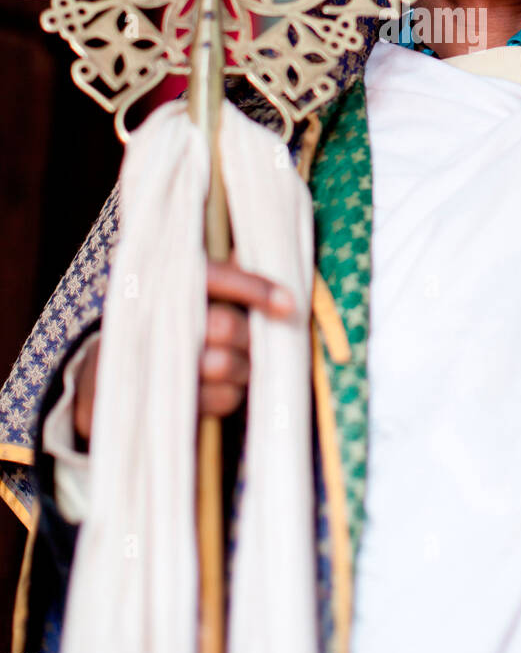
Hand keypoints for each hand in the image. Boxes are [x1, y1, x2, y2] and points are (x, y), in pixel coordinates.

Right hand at [72, 256, 296, 441]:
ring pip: (226, 364)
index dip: (253, 287)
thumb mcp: (174, 293)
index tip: (289, 302)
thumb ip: (213, 273)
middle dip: (249, 337)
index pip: (213, 277)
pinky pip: (221, 399)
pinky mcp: (166, 401)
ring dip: (244, 368)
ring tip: (239, 365)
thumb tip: (246, 250)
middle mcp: (154, 319)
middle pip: (224, 325)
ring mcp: (157, 363)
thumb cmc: (155, 328)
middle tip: (255, 342)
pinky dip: (231, 395)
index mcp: (158, 284)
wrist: (99, 383)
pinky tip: (222, 388)